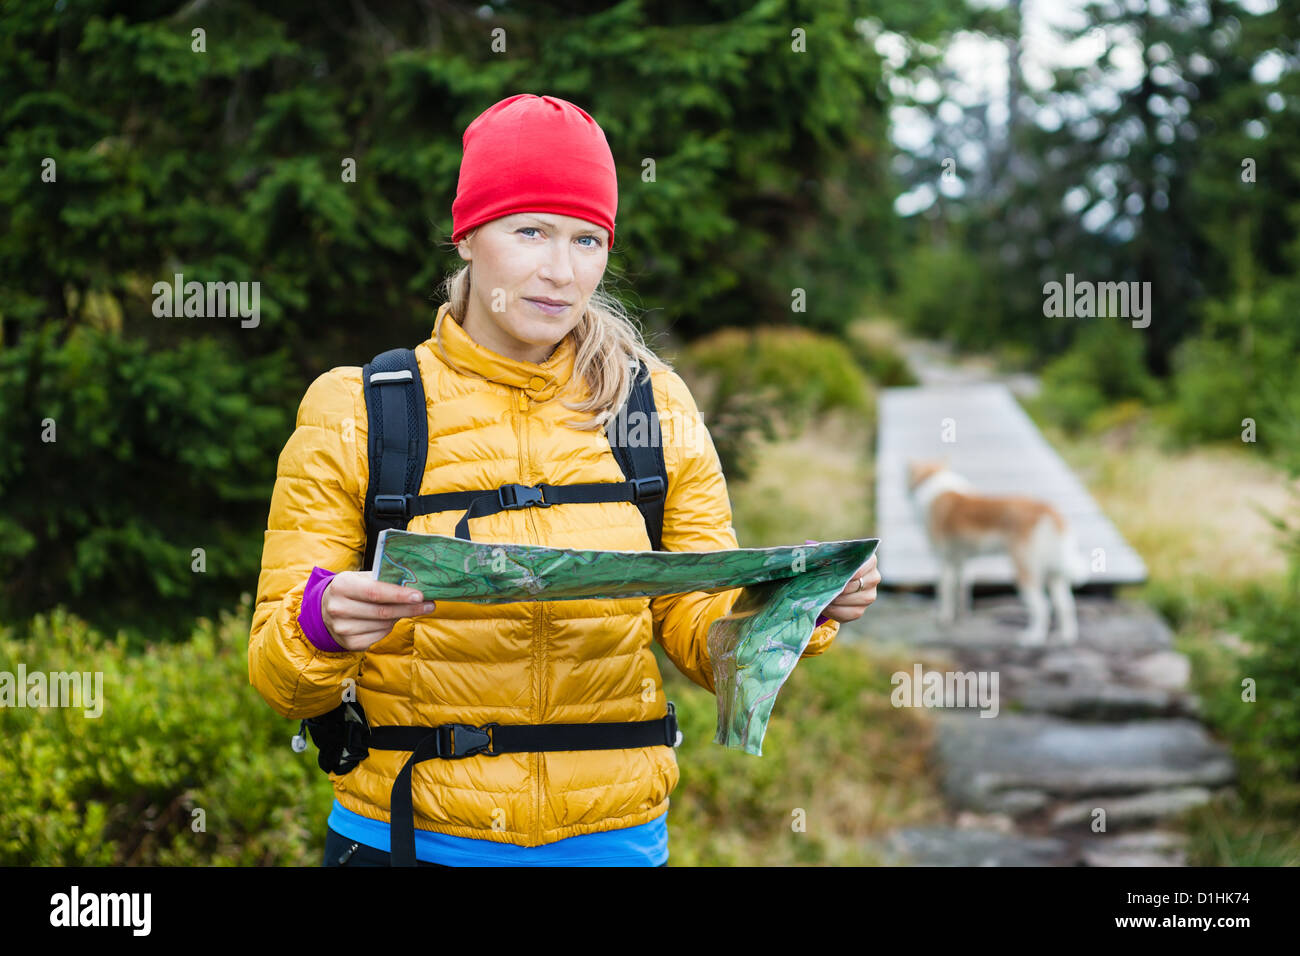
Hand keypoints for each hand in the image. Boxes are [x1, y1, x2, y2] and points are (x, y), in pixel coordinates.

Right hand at [320, 571, 437, 651]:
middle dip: (410, 608)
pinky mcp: (349, 643)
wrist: (325, 609)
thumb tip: (413, 584)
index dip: (399, 595)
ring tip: (408, 609)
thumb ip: (383, 580)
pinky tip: (390, 620)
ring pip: (384, 625)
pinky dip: (389, 628)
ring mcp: (342, 628)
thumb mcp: (361, 577)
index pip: (375, 592)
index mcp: (342, 586)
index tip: (420, 595)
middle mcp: (339, 608)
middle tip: (430, 605)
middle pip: (383, 611)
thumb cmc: (352, 589)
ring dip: (400, 617)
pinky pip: (379, 636)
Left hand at [806, 540, 879, 623]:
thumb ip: (826, 552)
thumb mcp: (831, 556)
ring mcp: (869, 595)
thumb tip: (810, 546)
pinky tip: (826, 607)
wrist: (834, 583)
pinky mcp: (861, 610)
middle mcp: (874, 578)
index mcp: (869, 560)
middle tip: (823, 586)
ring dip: (836, 599)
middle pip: (857, 584)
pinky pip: (850, 613)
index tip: (836, 573)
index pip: (863, 565)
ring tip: (822, 596)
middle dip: (839, 586)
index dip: (849, 570)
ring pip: (854, 599)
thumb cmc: (833, 566)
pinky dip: (836, 611)